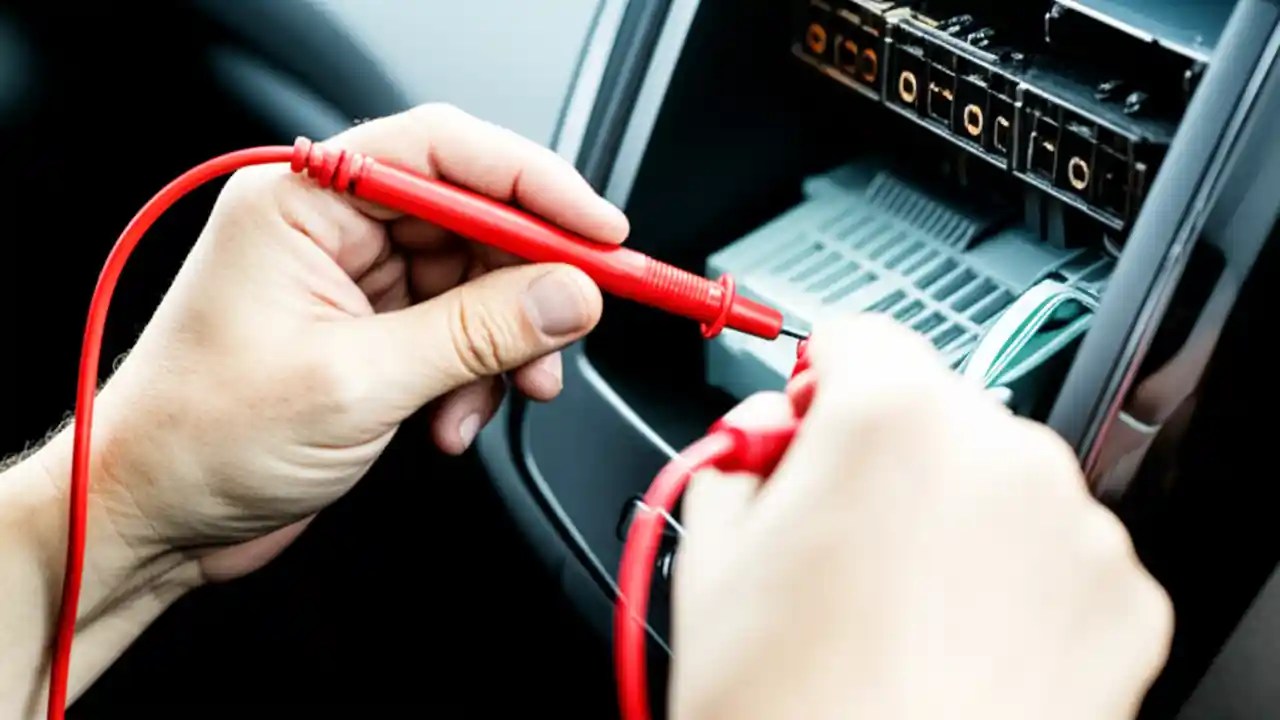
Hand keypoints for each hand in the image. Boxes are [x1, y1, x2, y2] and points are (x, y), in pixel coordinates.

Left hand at [80, 103, 627, 581]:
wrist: (156, 517)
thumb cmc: (201, 438)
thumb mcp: (358, 381)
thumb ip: (476, 332)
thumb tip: (568, 294)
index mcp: (304, 201)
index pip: (443, 152)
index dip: (533, 183)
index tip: (599, 230)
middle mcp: (331, 229)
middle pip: (472, 219)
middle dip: (528, 281)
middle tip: (577, 322)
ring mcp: (353, 284)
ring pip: (476, 284)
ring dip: (503, 346)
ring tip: (505, 393)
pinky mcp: (372, 336)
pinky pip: (459, 334)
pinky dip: (476, 378)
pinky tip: (453, 420)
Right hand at [670, 315, 1173, 719]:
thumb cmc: (791, 713)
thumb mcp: (711, 562)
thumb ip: (736, 459)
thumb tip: (762, 431)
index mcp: (892, 421)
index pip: (857, 340)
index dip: (816, 388)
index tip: (808, 428)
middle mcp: (1002, 453)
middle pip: (932, 414)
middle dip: (885, 462)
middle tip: (838, 549)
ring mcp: (1075, 529)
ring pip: (998, 484)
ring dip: (955, 521)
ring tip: (897, 614)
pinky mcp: (1125, 602)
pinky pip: (1058, 557)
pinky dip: (1016, 586)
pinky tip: (958, 646)